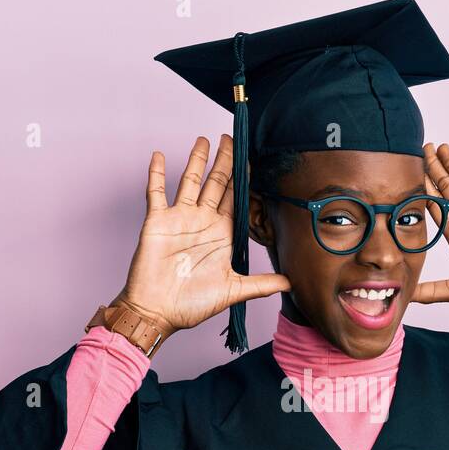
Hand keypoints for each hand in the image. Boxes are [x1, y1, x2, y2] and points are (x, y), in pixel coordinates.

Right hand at [115, 135, 289, 335]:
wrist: (158, 312)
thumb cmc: (192, 304)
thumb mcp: (233, 291)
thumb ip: (262, 284)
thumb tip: (292, 284)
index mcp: (221, 234)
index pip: (236, 199)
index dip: (243, 180)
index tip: (251, 159)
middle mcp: (202, 221)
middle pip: (216, 183)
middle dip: (224, 161)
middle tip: (231, 138)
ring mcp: (179, 219)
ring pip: (191, 181)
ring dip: (197, 160)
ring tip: (204, 139)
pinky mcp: (157, 221)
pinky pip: (156, 192)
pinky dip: (157, 174)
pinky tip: (160, 155)